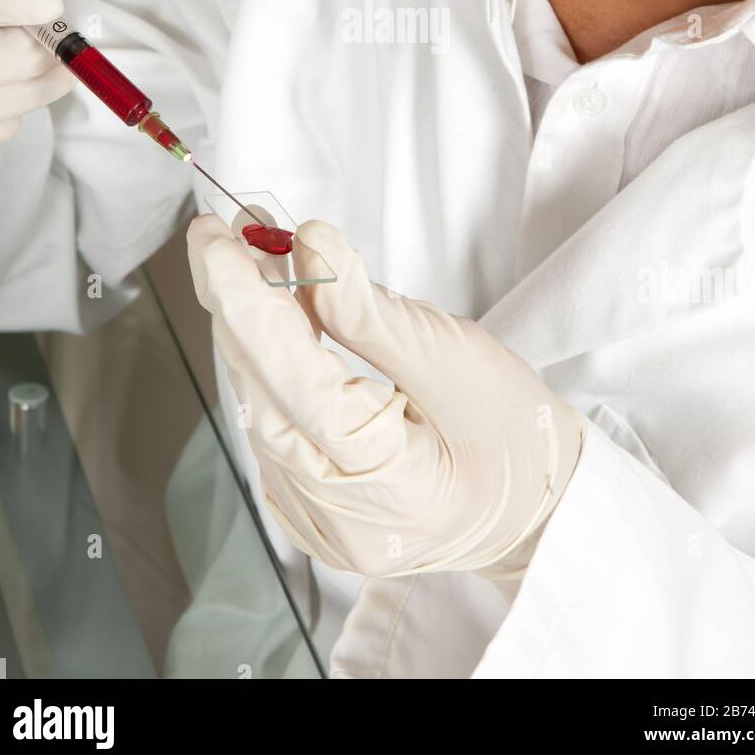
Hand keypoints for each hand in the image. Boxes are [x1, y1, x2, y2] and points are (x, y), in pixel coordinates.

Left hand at [186, 214, 584, 582]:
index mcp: (389, 489)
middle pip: (262, 395)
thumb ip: (370, 309)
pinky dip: (268, 365)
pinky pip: (273, 424)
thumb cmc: (516, 432)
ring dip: (249, 330)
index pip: (294, 384)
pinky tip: (272, 315)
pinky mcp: (310, 507)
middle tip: (221, 232)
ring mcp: (319, 522)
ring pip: (259, 408)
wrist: (538, 504)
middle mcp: (340, 520)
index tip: (217, 241)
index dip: (249, 304)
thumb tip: (306, 243)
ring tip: (248, 258)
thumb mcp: (455, 357)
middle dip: (237, 306)